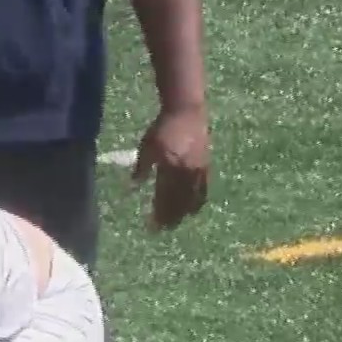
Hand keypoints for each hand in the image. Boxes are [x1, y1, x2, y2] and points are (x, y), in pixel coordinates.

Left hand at [131, 106, 210, 230]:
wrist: (187, 112)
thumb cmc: (162, 127)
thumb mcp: (147, 145)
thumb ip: (142, 166)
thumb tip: (134, 185)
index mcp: (169, 166)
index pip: (164, 196)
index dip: (158, 213)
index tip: (152, 225)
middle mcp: (186, 171)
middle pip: (178, 201)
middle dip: (170, 218)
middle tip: (162, 230)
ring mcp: (199, 170)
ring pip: (192, 198)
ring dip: (183, 213)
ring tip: (175, 224)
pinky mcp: (207, 166)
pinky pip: (204, 190)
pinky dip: (197, 203)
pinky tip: (192, 212)